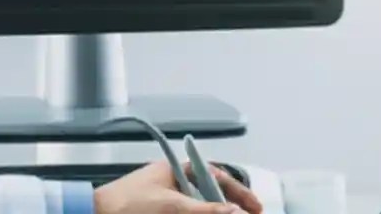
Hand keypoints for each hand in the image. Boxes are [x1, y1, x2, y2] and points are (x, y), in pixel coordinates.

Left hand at [93, 161, 263, 213]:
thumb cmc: (124, 205)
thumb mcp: (171, 206)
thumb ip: (206, 210)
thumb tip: (235, 212)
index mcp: (177, 171)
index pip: (217, 178)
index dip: (239, 193)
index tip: (256, 209)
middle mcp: (174, 186)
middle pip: (211, 197)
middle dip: (228, 209)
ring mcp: (167, 203)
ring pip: (199, 209)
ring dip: (214, 213)